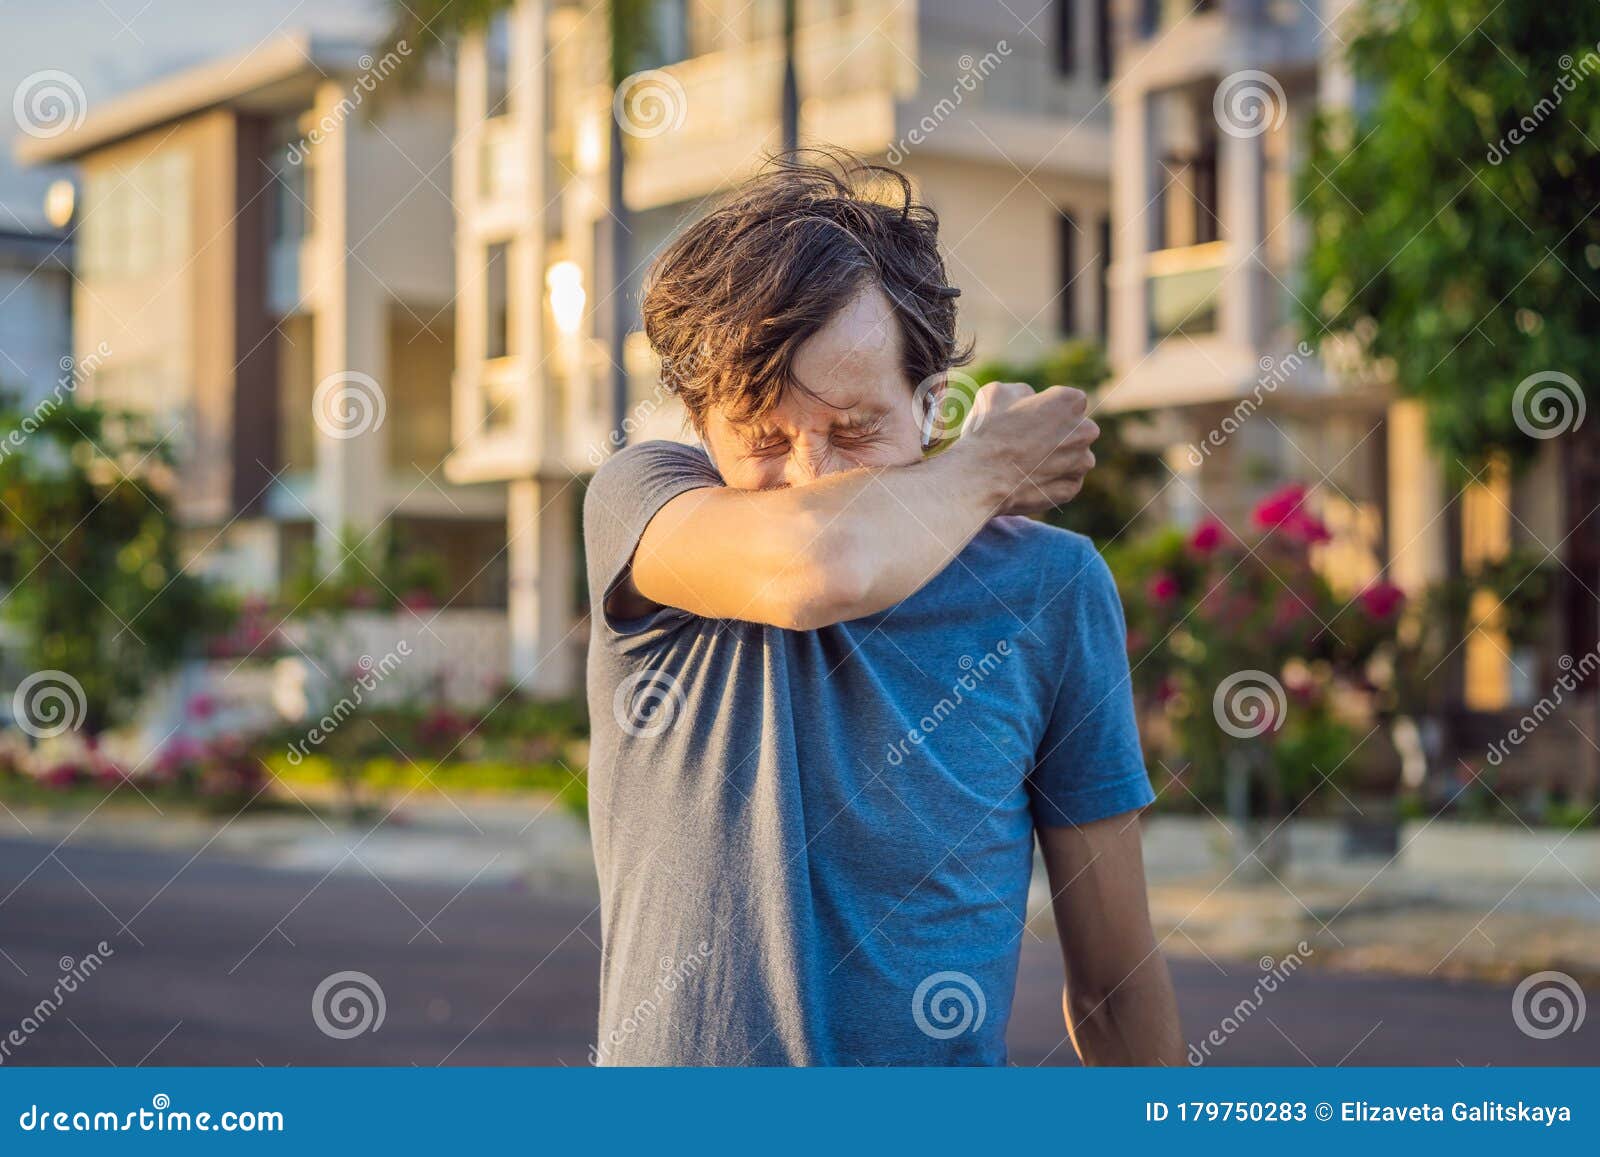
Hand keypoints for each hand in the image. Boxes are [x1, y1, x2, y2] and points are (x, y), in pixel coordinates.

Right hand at [955, 381, 1099, 515]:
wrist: (980, 479)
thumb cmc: (987, 432)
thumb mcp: (996, 393)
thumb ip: (1022, 391)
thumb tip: (1029, 398)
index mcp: (1070, 401)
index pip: (1070, 401)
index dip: (1049, 409)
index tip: (1030, 419)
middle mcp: (1085, 430)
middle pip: (1077, 429)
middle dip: (1059, 434)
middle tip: (1029, 442)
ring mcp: (1081, 462)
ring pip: (1074, 457)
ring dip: (1058, 458)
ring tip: (1027, 464)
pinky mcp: (1072, 488)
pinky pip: (1066, 481)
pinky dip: (1051, 481)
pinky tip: (1029, 480)